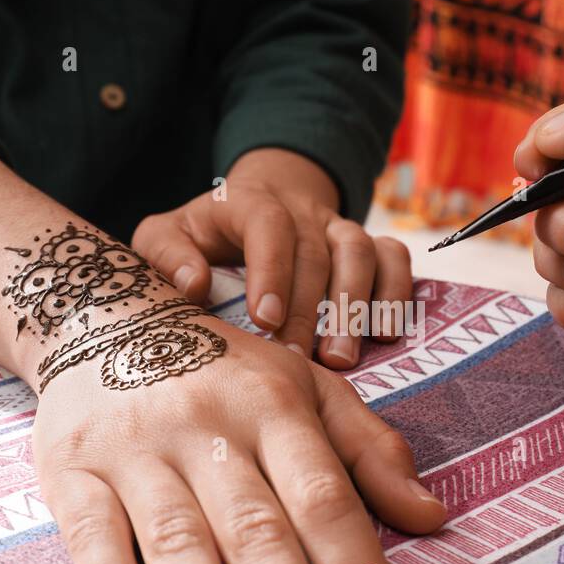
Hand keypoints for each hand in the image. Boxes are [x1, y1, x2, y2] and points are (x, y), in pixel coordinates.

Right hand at [30, 311, 447, 563]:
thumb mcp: (306, 385)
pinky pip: (91, 534)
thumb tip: (433, 515)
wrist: (103, 314)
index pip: (326, 504)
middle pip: (258, 533)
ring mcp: (137, 449)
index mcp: (276, 409)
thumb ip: (369, 450)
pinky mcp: (71, 469)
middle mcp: (208, 428)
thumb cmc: (224, 370)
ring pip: (178, 541)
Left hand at [131, 147, 412, 368]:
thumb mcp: (165, 236)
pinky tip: (387, 332)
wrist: (254, 204)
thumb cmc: (202, 235)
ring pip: (360, 251)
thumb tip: (194, 285)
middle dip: (309, 310)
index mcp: (247, 202)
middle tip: (298, 360)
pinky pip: (395, 256)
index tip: (264, 320)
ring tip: (340, 358)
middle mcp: (300, 210)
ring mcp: (337, 225)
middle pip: (316, 251)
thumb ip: (168, 256)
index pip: (267, 224)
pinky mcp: (367, 242)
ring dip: (355, 306)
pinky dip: (397, 291)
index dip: (271, 269)